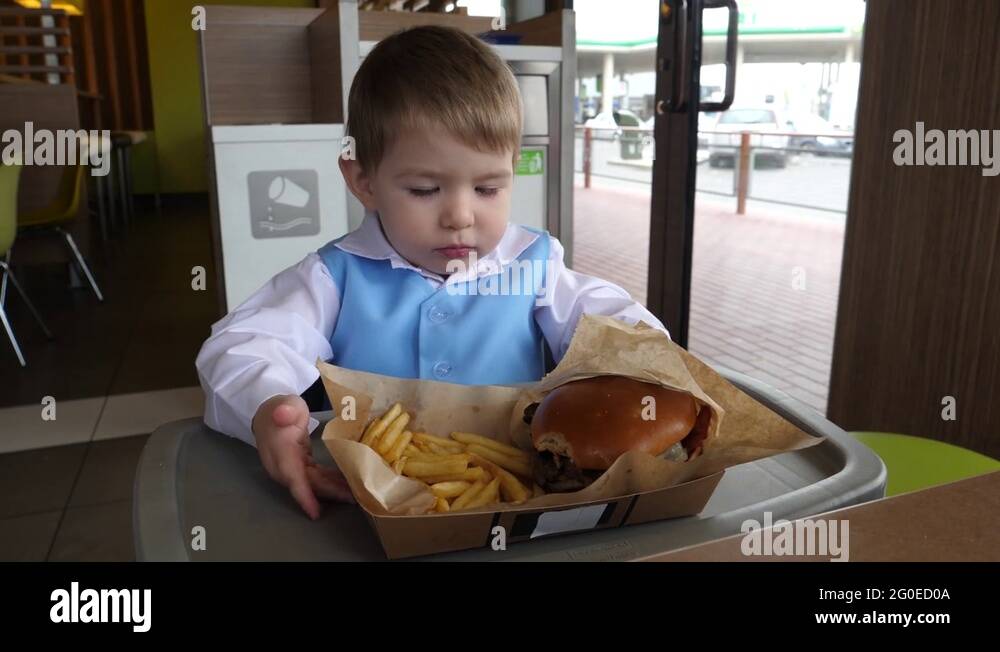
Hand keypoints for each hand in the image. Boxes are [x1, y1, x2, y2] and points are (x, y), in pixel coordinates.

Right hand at [252, 394, 354, 518]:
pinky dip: (330, 481)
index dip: (304, 496)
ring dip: (332, 489)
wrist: (268, 411)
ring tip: (354, 493)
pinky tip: (345, 483)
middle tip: (353, 498)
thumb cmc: (281, 407)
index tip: (316, 513)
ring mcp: (290, 468)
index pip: (292, 478)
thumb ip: (286, 410)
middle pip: (307, 485)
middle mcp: (283, 466)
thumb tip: (282, 414)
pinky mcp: (298, 467)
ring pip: (312, 484)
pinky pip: (315, 478)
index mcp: (281, 452)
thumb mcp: (287, 404)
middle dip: (329, 493)